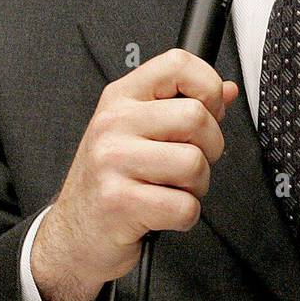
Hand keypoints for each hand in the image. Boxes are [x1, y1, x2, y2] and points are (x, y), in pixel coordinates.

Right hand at [32, 48, 238, 300]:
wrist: (71, 236)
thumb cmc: (111, 180)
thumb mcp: (138, 132)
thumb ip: (183, 107)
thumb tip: (228, 91)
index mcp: (121, 97)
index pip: (178, 64)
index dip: (209, 86)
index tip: (210, 110)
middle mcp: (113, 123)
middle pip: (196, 116)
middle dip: (210, 147)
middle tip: (189, 163)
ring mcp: (112, 161)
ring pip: (194, 162)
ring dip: (197, 186)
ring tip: (172, 189)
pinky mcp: (118, 202)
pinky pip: (184, 206)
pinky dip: (185, 216)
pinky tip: (163, 212)